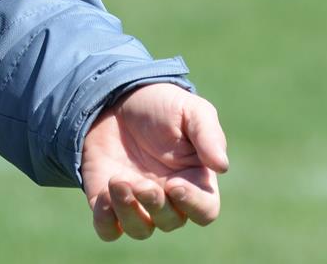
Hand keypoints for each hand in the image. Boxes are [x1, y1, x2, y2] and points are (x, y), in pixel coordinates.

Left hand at [80, 84, 228, 241]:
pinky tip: (104, 195)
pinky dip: (105, 220)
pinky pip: (108, 228)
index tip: (175, 184)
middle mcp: (168, 198)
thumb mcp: (190, 110)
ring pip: (139, 230)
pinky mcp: (107, 200)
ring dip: (128, 212)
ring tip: (117, 182)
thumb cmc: (162, 105)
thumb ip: (208, 135)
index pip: (205, 211)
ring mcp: (137, 202)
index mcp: (195, 180)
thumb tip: (222, 166)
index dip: (193, 205)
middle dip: (155, 205)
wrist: (117, 96)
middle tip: (142, 183)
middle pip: (170, 222)